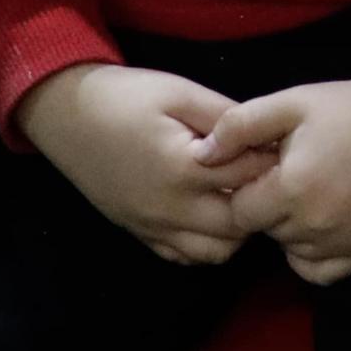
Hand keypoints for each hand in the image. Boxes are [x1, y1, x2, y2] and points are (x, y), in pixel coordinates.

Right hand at [18, 63, 271, 265]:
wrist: (66, 116)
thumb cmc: (125, 97)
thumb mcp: (179, 92)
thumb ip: (223, 117)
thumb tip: (264, 132)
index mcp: (183, 169)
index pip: (249, 176)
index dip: (272, 159)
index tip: (283, 145)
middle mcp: (170, 209)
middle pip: (240, 225)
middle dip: (262, 202)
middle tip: (268, 174)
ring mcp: (153, 227)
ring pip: (215, 252)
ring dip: (237, 229)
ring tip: (240, 194)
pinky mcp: (139, 233)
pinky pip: (184, 257)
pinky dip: (206, 244)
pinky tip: (210, 213)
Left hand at [202, 67, 350, 284]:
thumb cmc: (345, 108)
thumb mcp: (289, 103)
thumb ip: (239, 127)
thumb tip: (199, 156)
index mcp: (292, 189)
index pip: (239, 211)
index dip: (244, 188)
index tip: (264, 166)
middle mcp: (314, 226)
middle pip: (263, 231)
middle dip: (266, 205)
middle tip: (289, 173)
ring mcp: (340, 244)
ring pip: (287, 249)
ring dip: (288, 227)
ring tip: (308, 191)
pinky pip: (316, 270)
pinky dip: (310, 253)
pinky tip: (317, 222)